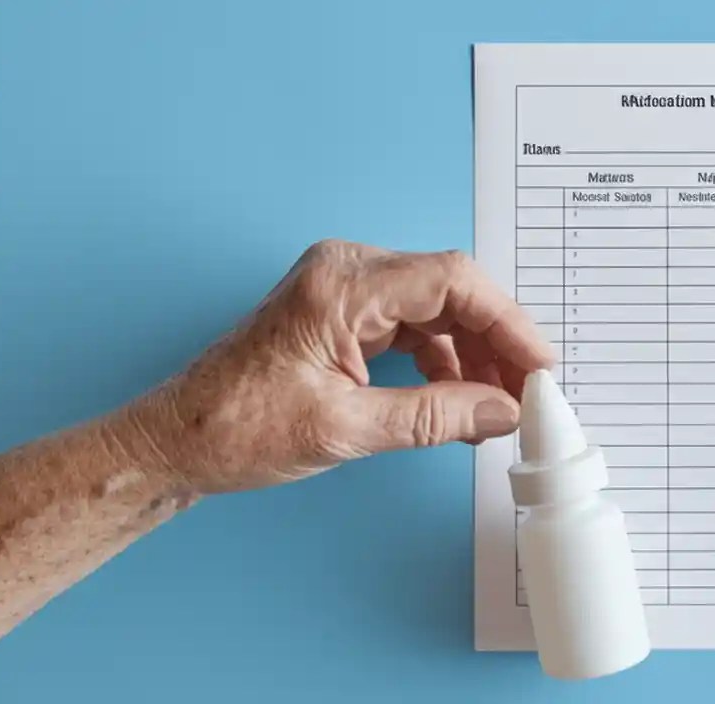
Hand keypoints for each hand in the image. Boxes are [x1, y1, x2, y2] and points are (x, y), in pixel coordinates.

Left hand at [151, 240, 553, 493]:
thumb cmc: (237, 428)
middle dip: (496, 342)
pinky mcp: (342, 315)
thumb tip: (503, 411)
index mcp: (340, 286)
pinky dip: (443, 362)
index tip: (538, 365)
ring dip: (473, 355)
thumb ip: (433, 417)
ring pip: (436, 309)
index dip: (507, 321)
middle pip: (450, 290)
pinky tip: (460, 402)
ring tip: (499, 407)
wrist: (176, 441)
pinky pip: (413, 327)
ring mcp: (343, 291)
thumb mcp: (345, 428)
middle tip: (529, 394)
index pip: (451, 281)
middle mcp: (345, 273)